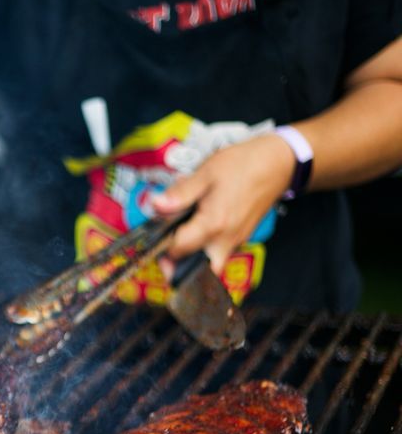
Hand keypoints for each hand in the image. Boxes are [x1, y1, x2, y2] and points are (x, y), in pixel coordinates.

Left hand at [152, 133, 296, 277]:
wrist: (279, 163)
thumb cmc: (244, 164)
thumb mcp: (206, 173)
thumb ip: (180, 193)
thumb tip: (156, 205)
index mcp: (213, 224)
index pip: (178, 250)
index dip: (162, 247)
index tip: (153, 239)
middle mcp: (225, 240)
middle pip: (196, 270)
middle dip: (177, 267)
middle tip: (163, 254)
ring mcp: (235, 241)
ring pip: (208, 265)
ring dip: (190, 259)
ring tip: (178, 240)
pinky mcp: (239, 238)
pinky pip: (217, 253)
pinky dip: (204, 249)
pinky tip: (197, 228)